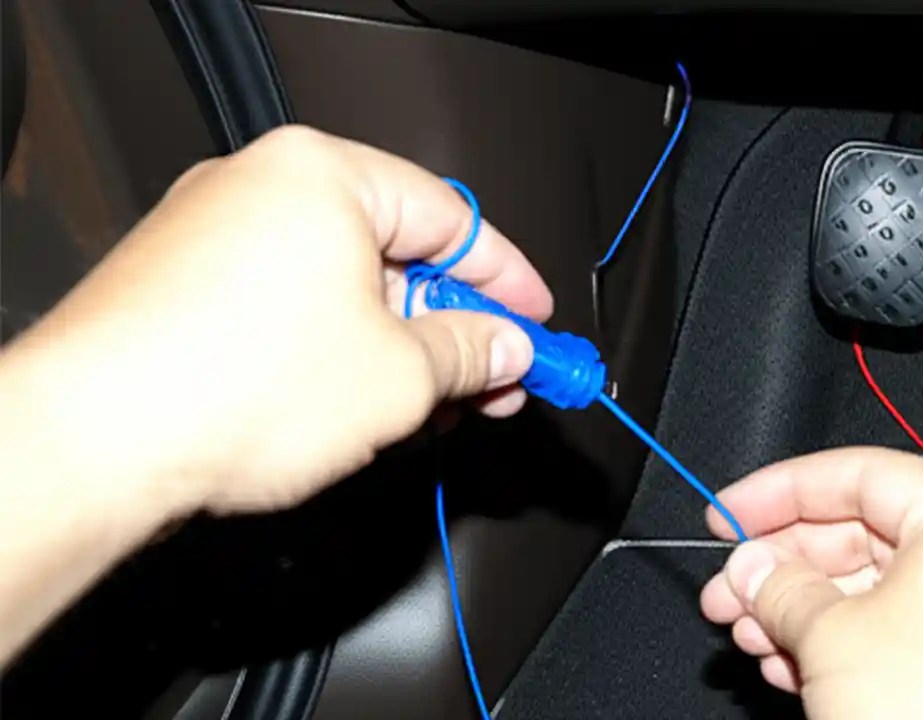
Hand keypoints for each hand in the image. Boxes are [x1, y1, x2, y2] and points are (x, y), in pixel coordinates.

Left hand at [0, 125, 551, 516]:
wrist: (93, 442)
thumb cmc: (228, 385)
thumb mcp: (400, 375)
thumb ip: (470, 351)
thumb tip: (501, 346)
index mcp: (323, 174)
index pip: (451, 218)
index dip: (508, 279)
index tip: (535, 322)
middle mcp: (262, 189)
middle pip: (396, 255)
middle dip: (455, 328)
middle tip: (495, 377)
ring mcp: (215, 239)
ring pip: (343, 291)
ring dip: (400, 352)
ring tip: (434, 411)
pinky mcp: (183, 293)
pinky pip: (291, 312)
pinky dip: (339, 357)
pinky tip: (366, 409)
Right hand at [699, 447, 922, 719]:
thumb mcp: (833, 635)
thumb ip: (781, 588)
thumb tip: (753, 571)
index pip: (857, 475)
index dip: (778, 492)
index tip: (728, 515)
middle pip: (863, 535)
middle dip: (783, 564)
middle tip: (729, 587)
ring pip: (877, 592)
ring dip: (801, 611)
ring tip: (749, 634)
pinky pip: (902, 636)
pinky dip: (842, 645)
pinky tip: (789, 666)